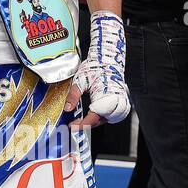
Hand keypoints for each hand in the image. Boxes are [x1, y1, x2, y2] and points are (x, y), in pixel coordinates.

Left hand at [67, 10, 130, 127]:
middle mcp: (115, 101)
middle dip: (87, 124)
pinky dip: (102, 117)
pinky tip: (92, 114)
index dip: (83, 124)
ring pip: (107, 119)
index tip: (73, 127)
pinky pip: (112, 115)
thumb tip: (67, 109)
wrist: (107, 60)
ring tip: (82, 119)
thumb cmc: (94, 68)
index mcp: (105, 95)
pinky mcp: (120, 102)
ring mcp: (119, 102)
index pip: (94, 116)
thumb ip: (73, 95)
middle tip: (74, 123)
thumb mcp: (80, 80)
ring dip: (95, 121)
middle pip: (101, 120)